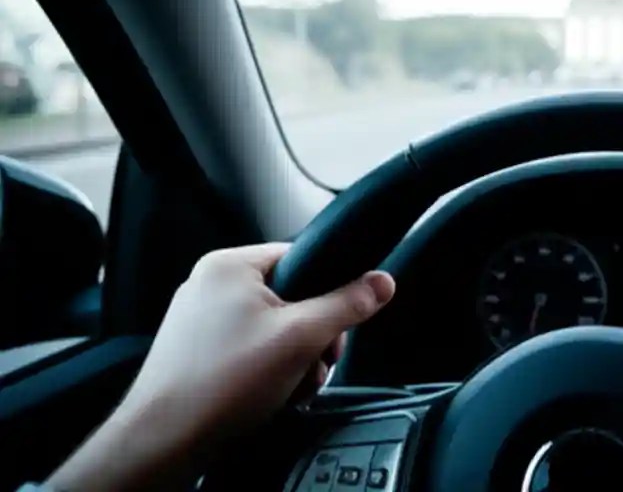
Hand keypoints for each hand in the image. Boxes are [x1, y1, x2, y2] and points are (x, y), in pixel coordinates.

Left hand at [47, 243, 395, 491]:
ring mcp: (197, 320)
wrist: (165, 440)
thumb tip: (382, 282)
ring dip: (293, 358)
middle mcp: (208, 285)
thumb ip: (347, 305)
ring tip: (289, 384)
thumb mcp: (302, 338)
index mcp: (228, 265)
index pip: (300, 258)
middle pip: (290, 296)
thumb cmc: (220, 384)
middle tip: (313, 362)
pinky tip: (270, 393)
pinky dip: (266, 369)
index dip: (328, 291)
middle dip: (311, 336)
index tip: (337, 324)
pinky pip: (247, 348)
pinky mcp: (194, 351)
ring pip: (271, 328)